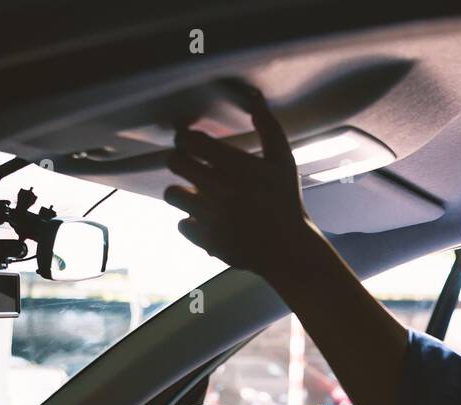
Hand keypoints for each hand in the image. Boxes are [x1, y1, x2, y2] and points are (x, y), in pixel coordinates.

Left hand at [163, 85, 315, 277]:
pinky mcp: (205, 239)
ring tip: (196, 194)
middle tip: (189, 165)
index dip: (186, 137)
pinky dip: (190, 222)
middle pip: (174, 162)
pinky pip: (180, 224)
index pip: (191, 140)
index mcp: (235, 165)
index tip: (191, 142)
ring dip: (181, 192)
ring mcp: (209, 215)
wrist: (289, 249)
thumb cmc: (286, 202)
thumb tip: (255, 99)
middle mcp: (218, 188)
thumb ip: (268, 127)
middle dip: (180, 160)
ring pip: (171, 194)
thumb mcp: (283, 161)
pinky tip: (204, 219)